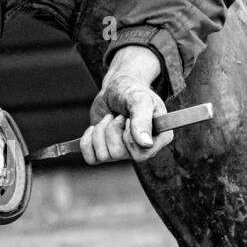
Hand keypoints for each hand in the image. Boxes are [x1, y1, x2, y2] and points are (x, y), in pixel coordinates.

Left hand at [83, 46, 173, 164]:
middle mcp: (143, 149)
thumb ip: (142, 120)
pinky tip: (96, 128)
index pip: (141, 154)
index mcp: (159, 138)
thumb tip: (146, 144)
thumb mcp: (138, 99)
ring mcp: (124, 153)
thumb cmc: (131, 90)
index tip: (128, 118)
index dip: (129, 136)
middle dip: (112, 129)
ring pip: (103, 156)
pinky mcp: (106, 151)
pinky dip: (87, 140)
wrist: (115, 88)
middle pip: (118, 154)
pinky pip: (90, 158)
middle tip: (118, 116)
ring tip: (110, 118)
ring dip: (101, 131)